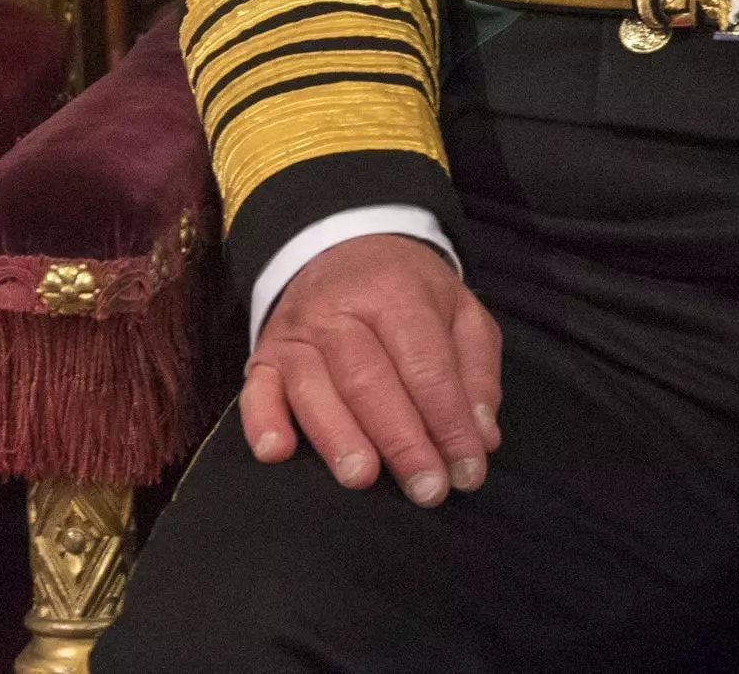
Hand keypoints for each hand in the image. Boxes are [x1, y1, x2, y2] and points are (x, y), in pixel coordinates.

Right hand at [242, 233, 501, 506]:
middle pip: (368, 378)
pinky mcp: (264, 355)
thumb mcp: (460, 311)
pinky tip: (276, 452)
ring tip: (363, 478)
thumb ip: (477, 372)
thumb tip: (482, 436)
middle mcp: (339, 310)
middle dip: (400, 439)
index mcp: (395, 292)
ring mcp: (296, 333)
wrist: (342, 248)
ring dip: (338, 436)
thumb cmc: (408, 293)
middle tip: (427, 489)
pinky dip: (262, 421)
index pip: (425, 364)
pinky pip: (256, 389)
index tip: (468, 471)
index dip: (448, 421)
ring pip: (313, 386)